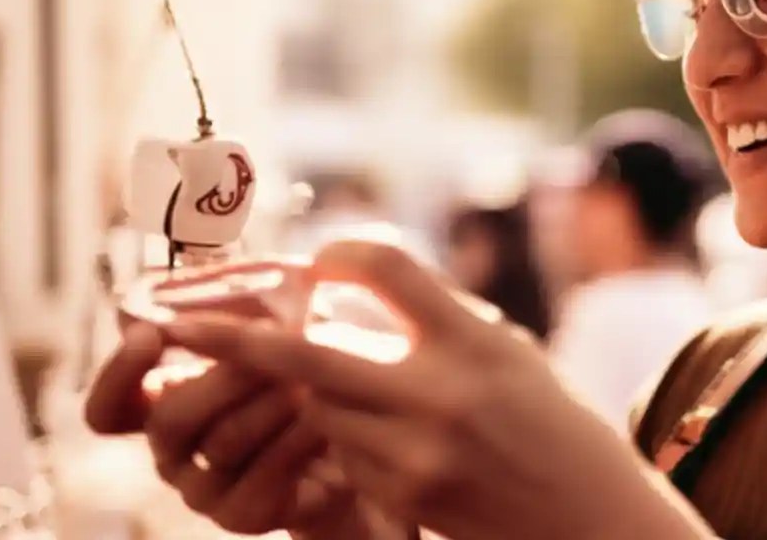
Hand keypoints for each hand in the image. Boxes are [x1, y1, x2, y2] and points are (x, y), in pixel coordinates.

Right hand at [84, 323, 368, 536]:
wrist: (355, 450)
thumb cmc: (305, 383)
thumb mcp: (275, 343)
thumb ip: (248, 319)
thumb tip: (253, 280)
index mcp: (164, 407)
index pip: (110, 409)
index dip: (118, 375)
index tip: (149, 334)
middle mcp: (174, 452)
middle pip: (169, 421)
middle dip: (225, 377)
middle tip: (274, 345)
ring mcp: (204, 490)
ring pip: (222, 443)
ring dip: (271, 404)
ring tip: (311, 379)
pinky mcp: (244, 515)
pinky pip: (258, 480)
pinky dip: (294, 443)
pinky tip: (324, 420)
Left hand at [163, 240, 712, 539]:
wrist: (590, 516)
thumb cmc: (555, 422)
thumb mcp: (509, 352)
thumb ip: (435, 317)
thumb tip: (348, 284)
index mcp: (473, 340)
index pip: (381, 266)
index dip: (340, 253)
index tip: (323, 259)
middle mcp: (439, 393)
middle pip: (307, 350)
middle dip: (232, 336)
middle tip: (176, 318)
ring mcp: (413, 455)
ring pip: (318, 405)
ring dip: (317, 387)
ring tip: (368, 387)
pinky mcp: (399, 499)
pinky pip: (341, 451)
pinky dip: (348, 433)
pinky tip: (393, 436)